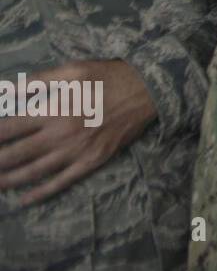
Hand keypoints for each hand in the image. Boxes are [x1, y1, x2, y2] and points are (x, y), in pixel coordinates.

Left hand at [0, 60, 156, 204]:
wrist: (148, 91)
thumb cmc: (108, 77)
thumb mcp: (73, 70)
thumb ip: (37, 81)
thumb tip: (3, 90)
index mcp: (53, 109)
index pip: (9, 128)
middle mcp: (60, 134)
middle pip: (16, 154)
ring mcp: (76, 151)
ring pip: (34, 172)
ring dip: (8, 181)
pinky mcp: (91, 162)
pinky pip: (61, 182)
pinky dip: (40, 193)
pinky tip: (22, 200)